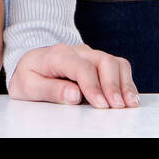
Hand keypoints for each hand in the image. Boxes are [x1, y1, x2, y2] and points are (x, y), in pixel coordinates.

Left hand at [9, 43, 140, 108]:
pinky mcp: (97, 60)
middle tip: (117, 107)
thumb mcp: (28, 86)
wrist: (30, 62)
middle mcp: (76, 51)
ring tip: (129, 104)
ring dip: (124, 83)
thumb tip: (74, 95)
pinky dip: (126, 81)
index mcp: (55, 55)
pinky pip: (118, 66)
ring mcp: (89, 54)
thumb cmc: (29, 76)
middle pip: (102, 60)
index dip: (93, 86)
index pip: (80, 67)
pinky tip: (130, 97)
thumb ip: (49, 90)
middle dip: (112, 85)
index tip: (101, 105)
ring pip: (113, 61)